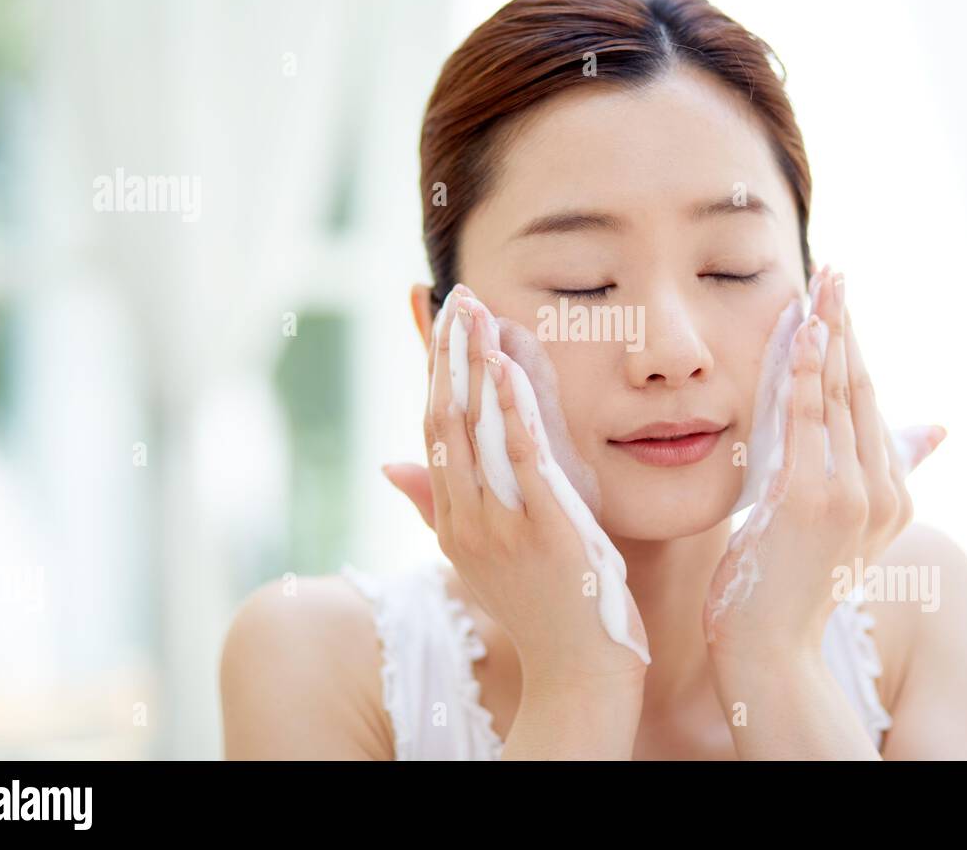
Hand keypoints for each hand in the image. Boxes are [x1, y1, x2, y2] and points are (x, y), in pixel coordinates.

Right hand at [389, 284, 649, 689]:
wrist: (579, 671)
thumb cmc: (539, 607)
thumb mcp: (478, 555)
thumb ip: (435, 507)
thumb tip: (387, 464)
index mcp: (450, 521)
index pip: (431, 429)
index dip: (432, 371)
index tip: (438, 319)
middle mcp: (464, 519)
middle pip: (443, 419)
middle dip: (447, 354)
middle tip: (455, 294)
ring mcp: (500, 524)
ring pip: (472, 430)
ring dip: (470, 364)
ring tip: (473, 309)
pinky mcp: (543, 527)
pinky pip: (521, 456)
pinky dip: (510, 406)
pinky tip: (505, 362)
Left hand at [703, 265, 944, 658]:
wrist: (769, 647)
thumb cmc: (789, 585)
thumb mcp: (839, 525)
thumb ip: (876, 475)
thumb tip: (936, 427)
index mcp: (892, 495)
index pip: (870, 403)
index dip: (856, 347)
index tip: (843, 300)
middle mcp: (882, 492)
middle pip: (861, 389)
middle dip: (847, 325)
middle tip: (836, 270)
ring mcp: (850, 496)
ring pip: (838, 396)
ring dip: (827, 334)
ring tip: (821, 284)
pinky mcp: (810, 500)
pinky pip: (808, 420)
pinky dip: (805, 372)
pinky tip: (802, 332)